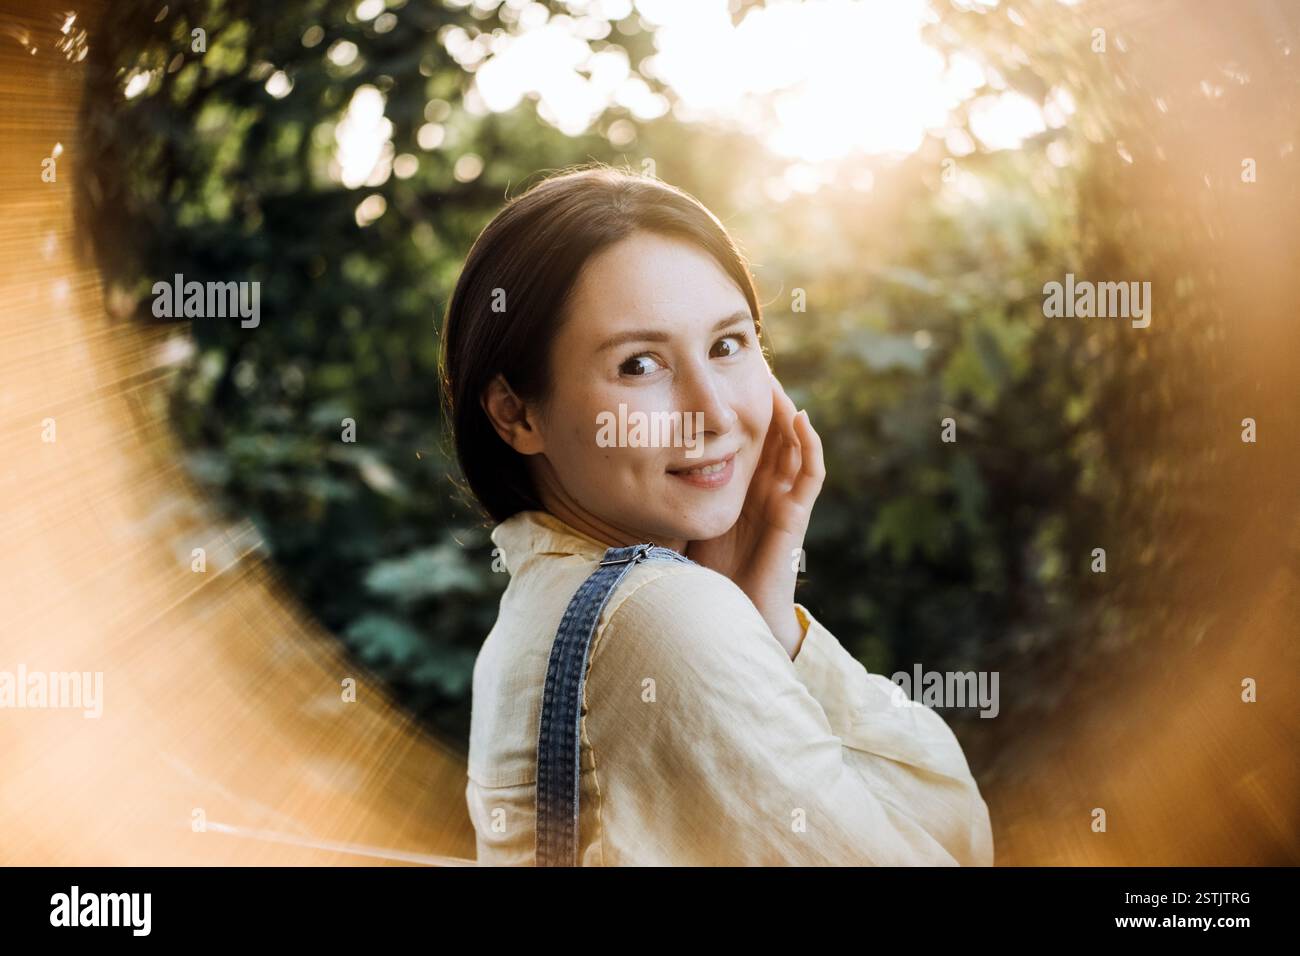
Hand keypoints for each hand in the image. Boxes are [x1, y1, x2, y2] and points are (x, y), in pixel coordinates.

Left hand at [686, 371, 825, 656]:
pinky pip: (809, 474)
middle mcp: (763, 493)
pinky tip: (800, 418)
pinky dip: (809, 445)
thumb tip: (624, 469)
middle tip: (754, 365)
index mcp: (738, 492)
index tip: (723, 378)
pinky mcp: (794, 517)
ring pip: (793, 447)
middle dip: (763, 402)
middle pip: (771, 436)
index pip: (744, 440)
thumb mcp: (680, 522)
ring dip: (787, 414)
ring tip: (776, 382)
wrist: (731, 616)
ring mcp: (782, 502)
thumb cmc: (705, 577)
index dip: (738, 410)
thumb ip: (666, 495)